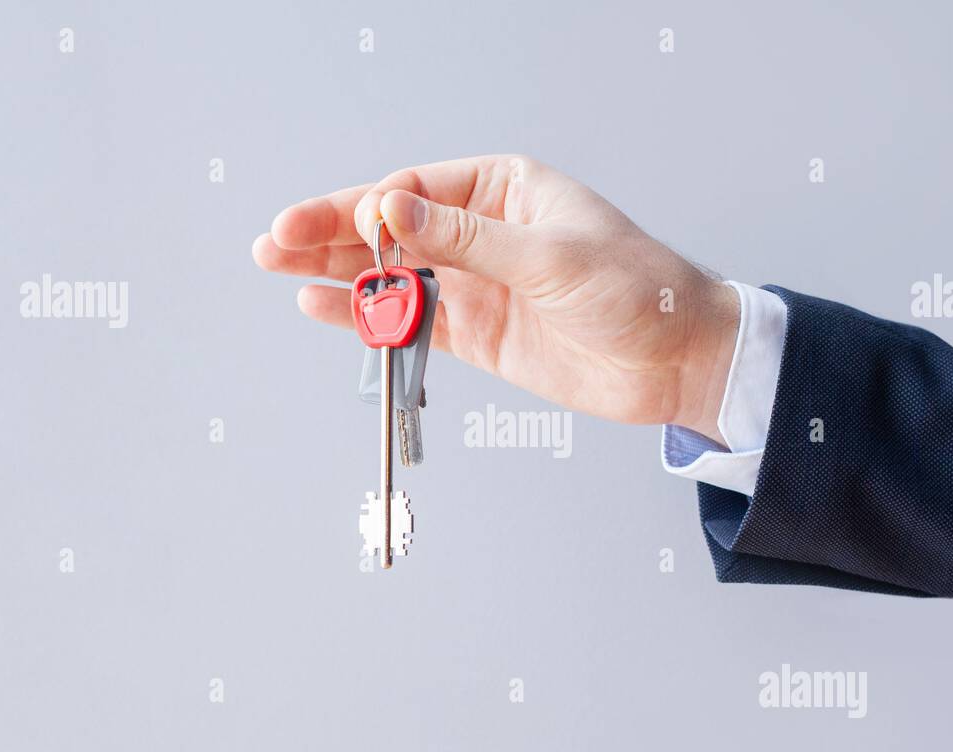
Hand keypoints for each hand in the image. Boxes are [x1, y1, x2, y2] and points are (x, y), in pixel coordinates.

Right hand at [252, 155, 739, 443]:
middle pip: (391, 228)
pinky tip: (324, 308)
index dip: (367, 206)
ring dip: (339, 274)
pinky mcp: (479, 333)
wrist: (679, 361)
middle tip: (273, 241)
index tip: (334, 225)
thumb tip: (391, 207)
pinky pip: (413, 322)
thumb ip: (466, 239)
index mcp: (505, 190)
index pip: (415, 189)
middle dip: (331, 233)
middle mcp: (484, 232)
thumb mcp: (551, 255)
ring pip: (393, 275)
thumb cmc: (637, 289)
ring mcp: (478, 284)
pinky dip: (371, 318)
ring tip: (279, 268)